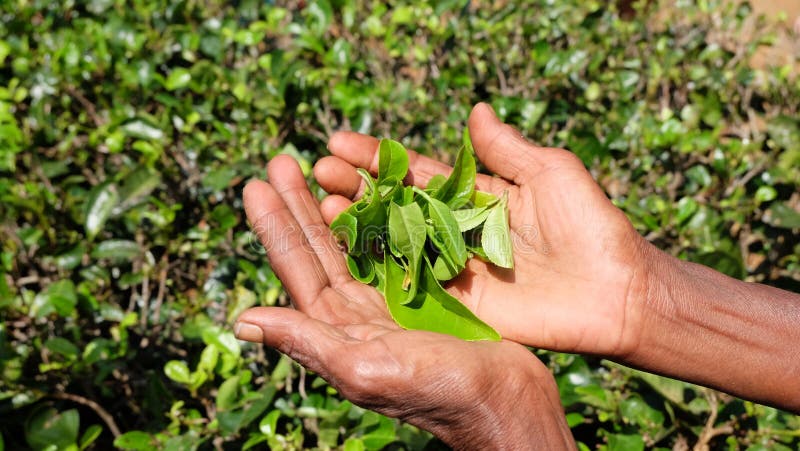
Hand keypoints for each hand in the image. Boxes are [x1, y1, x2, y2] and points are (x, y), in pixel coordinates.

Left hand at [237, 156, 574, 448]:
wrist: (505, 403)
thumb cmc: (438, 391)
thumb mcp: (364, 366)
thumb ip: (307, 341)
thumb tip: (243, 319)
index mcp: (334, 330)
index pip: (295, 269)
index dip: (274, 226)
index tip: (256, 184)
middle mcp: (354, 315)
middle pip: (317, 250)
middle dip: (298, 205)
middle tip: (282, 160)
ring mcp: (388, 303)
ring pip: (351, 245)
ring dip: (333, 206)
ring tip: (319, 168)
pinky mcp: (423, 295)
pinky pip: (392, 249)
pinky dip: (379, 221)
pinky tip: (373, 195)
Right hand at [314, 103, 649, 357]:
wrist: (613, 291)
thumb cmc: (590, 224)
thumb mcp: (550, 172)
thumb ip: (506, 149)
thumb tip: (475, 111)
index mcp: (475, 194)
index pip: (414, 171)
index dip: (378, 157)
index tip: (340, 142)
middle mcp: (455, 228)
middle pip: (394, 204)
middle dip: (355, 185)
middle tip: (318, 170)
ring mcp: (451, 265)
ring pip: (392, 239)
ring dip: (356, 220)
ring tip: (322, 200)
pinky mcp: (455, 300)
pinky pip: (408, 280)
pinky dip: (375, 263)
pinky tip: (343, 245)